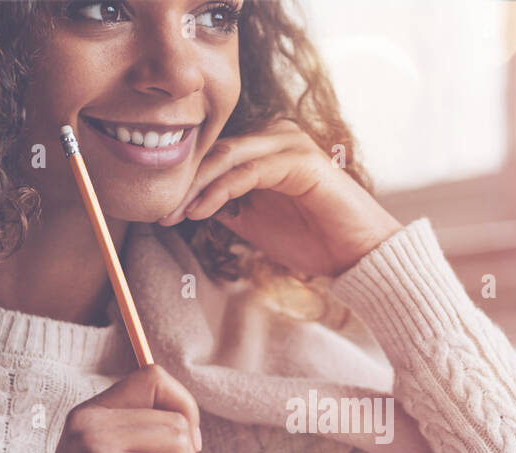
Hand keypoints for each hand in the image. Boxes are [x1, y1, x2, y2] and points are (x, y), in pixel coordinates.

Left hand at [157, 117, 402, 276]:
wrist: (356, 255)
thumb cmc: (311, 240)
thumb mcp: (253, 221)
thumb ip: (224, 205)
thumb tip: (184, 203)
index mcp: (267, 146)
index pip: (215, 155)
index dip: (185, 182)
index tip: (160, 211)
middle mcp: (278, 135)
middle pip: (217, 151)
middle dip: (185, 183)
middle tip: (159, 211)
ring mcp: (290, 143)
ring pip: (228, 158)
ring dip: (197, 187)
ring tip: (174, 212)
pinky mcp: (299, 159)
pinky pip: (248, 172)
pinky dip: (219, 191)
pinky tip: (200, 211)